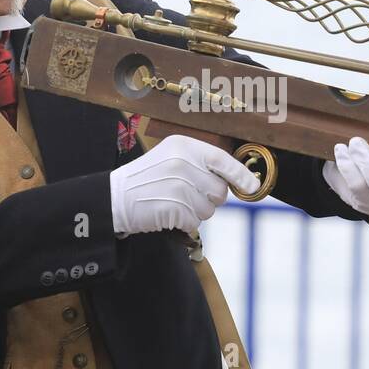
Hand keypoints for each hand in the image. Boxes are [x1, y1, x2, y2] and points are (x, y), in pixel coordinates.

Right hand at [109, 135, 259, 235]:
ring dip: (196, 212)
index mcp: (183, 146)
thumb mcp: (171, 158)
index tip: (253, 187)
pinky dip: (185, 223)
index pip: (222, 159)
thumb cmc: (146, 180)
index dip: (241, 175)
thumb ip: (200, 165)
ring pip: (210, 209)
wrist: (114, 198)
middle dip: (209, 198)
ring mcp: (179, 186)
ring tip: (173, 202)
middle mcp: (183, 163)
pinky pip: (196, 222)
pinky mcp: (175, 207)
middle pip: (220, 190)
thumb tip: (236, 181)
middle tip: (185, 195)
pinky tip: (168, 213)